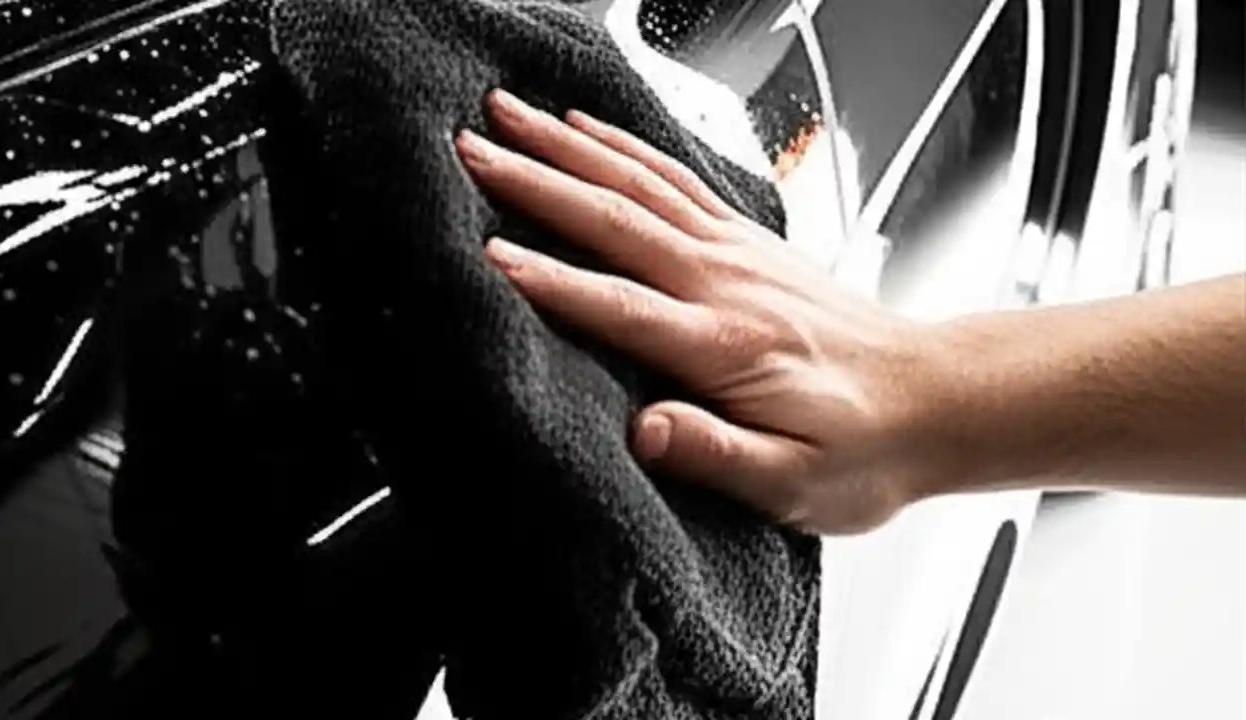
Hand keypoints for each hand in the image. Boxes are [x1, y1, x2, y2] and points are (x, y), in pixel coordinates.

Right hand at [456, 89, 951, 534]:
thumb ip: (719, 455)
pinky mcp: (747, 243)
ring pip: (638, 183)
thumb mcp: (797, 484)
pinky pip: (676, 179)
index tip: (485, 253)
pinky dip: (626, 146)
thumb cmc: (864, 449)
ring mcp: (737, 253)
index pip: (620, 305)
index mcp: (727, 346)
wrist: (933, 399)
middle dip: (534, 180)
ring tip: (508, 112)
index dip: (549, 279)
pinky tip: (590, 127)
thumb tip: (647, 430)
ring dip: (567, 145)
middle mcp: (727, 283)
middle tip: (468, 148)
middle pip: (615, 219)